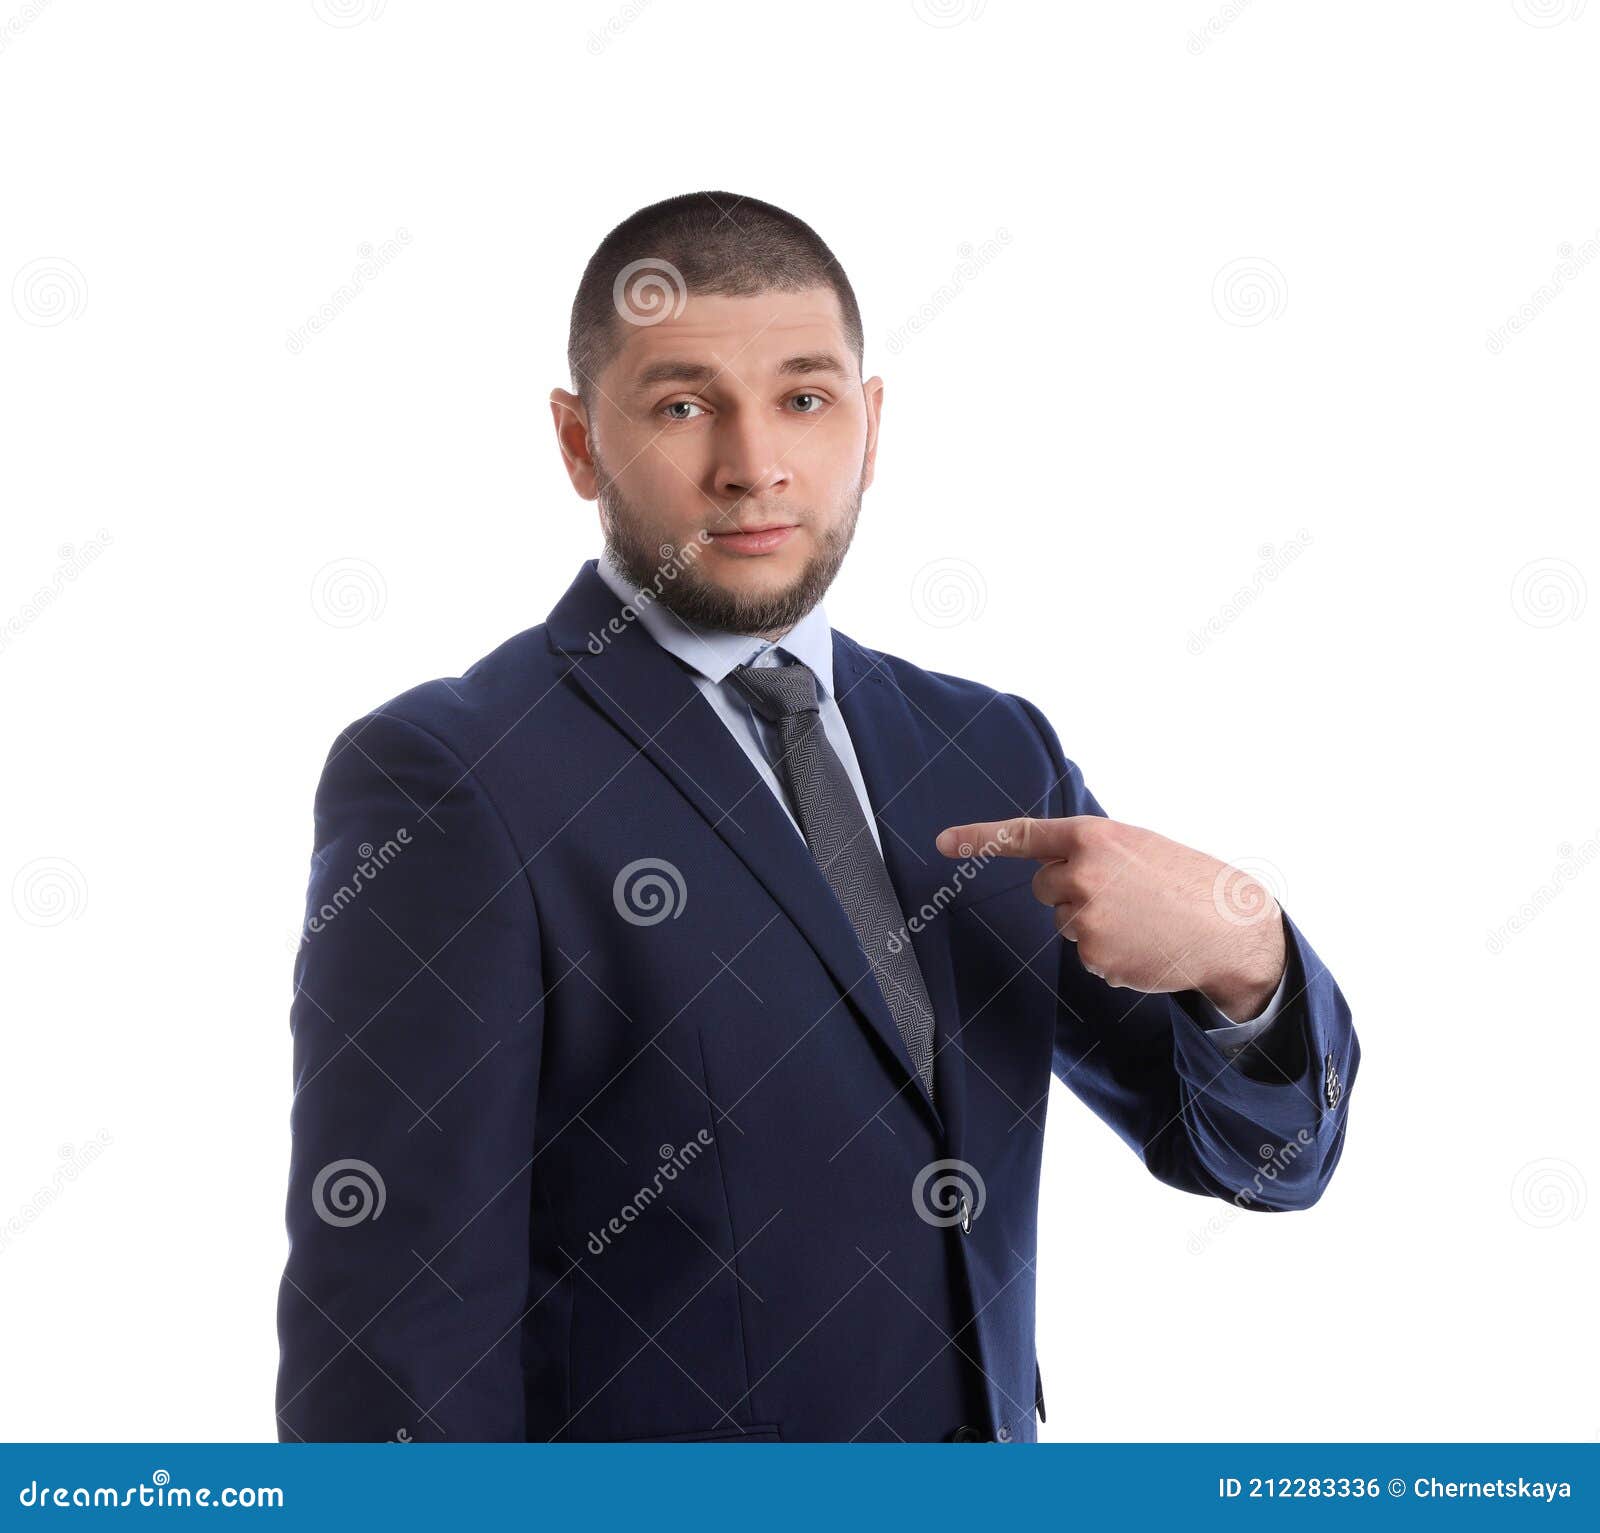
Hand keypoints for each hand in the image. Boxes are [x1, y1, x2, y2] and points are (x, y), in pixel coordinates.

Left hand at [934, 815, 1285, 1021]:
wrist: (1229, 926)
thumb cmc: (1183, 881)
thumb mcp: (1136, 848)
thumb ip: (1091, 853)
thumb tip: (1055, 876)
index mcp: (1093, 836)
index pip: (1024, 836)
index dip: (979, 838)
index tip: (942, 842)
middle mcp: (1082, 872)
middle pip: (1045, 887)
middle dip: (1072, 892)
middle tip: (1124, 895)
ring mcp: (1087, 917)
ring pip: (1065, 922)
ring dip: (1096, 924)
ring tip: (1142, 920)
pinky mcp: (1095, 955)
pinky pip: (1085, 954)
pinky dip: (1110, 954)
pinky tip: (1144, 945)